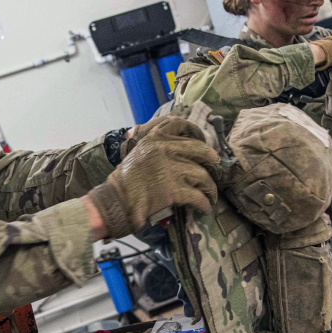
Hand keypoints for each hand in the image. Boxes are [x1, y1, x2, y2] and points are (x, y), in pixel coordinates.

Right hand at [87, 117, 219, 238]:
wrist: (115, 202)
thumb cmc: (123, 182)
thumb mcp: (135, 153)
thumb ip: (152, 147)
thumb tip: (171, 147)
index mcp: (154, 138)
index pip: (180, 124)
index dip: (196, 131)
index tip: (203, 139)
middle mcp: (164, 149)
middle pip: (201, 149)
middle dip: (212, 160)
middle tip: (216, 167)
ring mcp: (171, 169)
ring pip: (203, 176)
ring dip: (210, 188)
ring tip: (211, 195)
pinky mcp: (175, 190)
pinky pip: (199, 197)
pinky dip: (205, 204)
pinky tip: (205, 208)